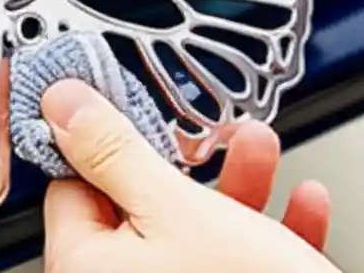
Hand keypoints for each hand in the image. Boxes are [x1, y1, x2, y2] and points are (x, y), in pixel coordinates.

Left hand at [40, 79, 339, 272]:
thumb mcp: (175, 207)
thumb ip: (114, 152)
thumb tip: (61, 106)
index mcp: (86, 266)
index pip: (72, 184)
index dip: (109, 142)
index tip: (144, 112)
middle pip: (141, 206)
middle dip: (192, 164)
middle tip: (217, 133)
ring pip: (194, 233)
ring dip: (238, 188)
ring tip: (262, 151)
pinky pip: (235, 265)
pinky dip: (268, 237)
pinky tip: (302, 205)